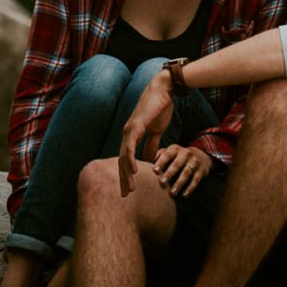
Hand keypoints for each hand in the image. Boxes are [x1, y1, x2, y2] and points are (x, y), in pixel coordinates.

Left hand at [117, 70, 174, 196]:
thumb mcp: (157, 131)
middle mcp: (127, 133)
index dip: (127, 175)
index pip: (126, 159)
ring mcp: (130, 129)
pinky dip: (131, 158)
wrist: (164, 91)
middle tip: (124, 195)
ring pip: (125, 156)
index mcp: (132, 136)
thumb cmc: (160, 108)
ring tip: (130, 188)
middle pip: (122, 160)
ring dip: (127, 173)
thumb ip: (153, 145)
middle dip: (123, 179)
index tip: (129, 189)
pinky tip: (134, 170)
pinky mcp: (136, 125)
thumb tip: (150, 159)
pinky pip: (131, 145)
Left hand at [152, 143, 210, 197]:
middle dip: (169, 174)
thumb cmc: (177, 157)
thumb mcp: (169, 153)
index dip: (161, 162)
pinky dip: (190, 188)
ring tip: (172, 193)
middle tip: (162, 183)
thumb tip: (146, 163)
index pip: (167, 154)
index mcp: (175, 149)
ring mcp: (194, 162)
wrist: (200, 156)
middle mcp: (185, 153)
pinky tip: (184, 195)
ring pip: (186, 173)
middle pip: (177, 164)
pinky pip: (196, 180)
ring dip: (179, 183)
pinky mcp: (201, 171)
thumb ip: (159, 157)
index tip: (154, 171)